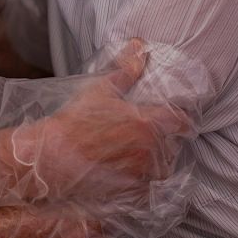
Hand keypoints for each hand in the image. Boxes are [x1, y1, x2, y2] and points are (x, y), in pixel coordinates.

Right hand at [20, 40, 191, 200]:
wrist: (54, 156)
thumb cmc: (77, 121)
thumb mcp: (102, 89)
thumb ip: (126, 69)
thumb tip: (140, 45)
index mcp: (149, 124)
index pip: (183, 122)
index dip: (180, 118)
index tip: (172, 116)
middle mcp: (151, 151)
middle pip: (174, 145)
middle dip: (164, 139)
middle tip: (146, 133)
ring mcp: (142, 174)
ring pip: (163, 167)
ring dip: (155, 160)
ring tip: (136, 152)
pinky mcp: (131, 192)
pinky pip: (148, 187)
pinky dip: (142, 179)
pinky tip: (126, 170)